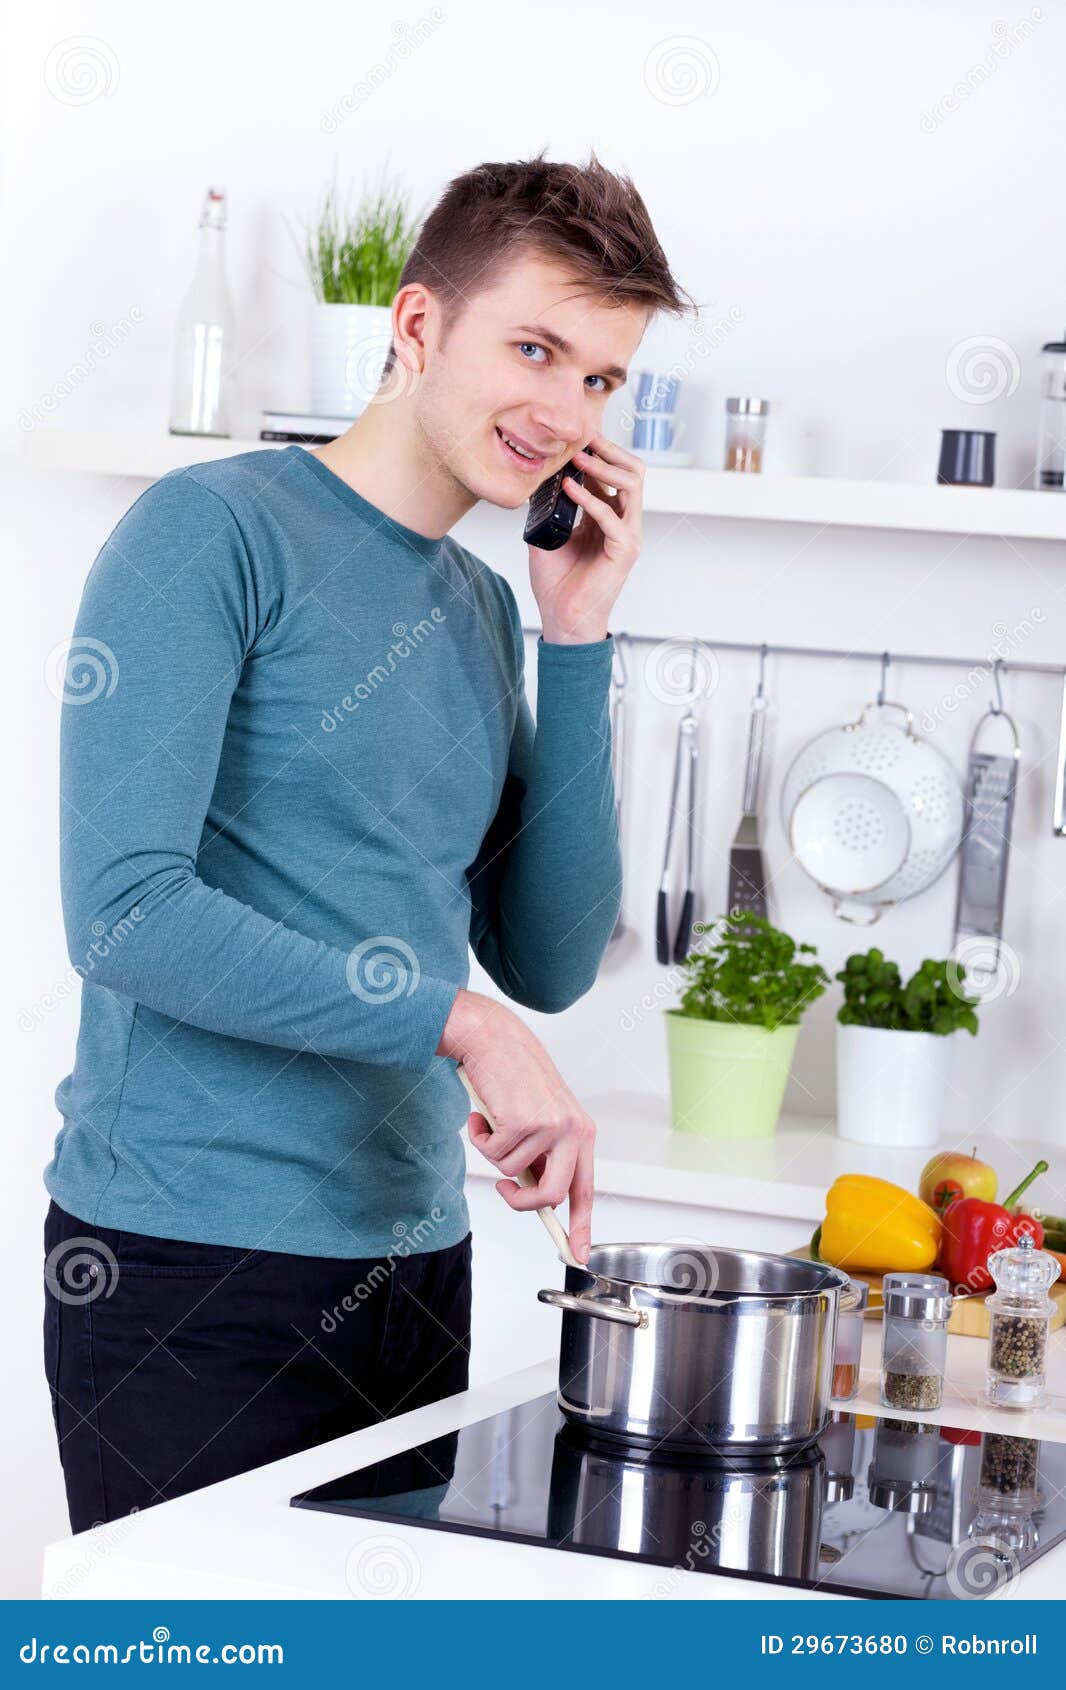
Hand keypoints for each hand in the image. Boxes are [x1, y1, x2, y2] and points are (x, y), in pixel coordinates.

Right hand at [436, 990, 595, 1263]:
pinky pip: (492, 1155)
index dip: (581, 1226)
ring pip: (511, 1174)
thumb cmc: (513, 1075)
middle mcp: (572, 1130)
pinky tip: (483, 1114)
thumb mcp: (539, 1117)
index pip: (584, 1189)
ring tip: (492, 1123)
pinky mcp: (522, 1122)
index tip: (577, 1253)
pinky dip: (480, 1138)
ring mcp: (549, 1127)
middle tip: (505, 1189)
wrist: (493, 1037)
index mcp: (581, 1132)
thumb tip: (532, 1194)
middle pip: (550, 1195)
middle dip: (521, 1203)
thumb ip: (542, 1154)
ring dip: (492, 1152)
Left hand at [530, 431, 643, 645]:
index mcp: (607, 515)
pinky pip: (613, 516)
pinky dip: (591, 499)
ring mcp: (627, 535)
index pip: (612, 472)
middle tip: (585, 437)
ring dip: (604, 467)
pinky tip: (570, 489)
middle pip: (632, 471)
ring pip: (632, 485)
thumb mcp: (547, 532)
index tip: (577, 434)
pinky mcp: (625, 550)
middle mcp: (622, 521)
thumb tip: (539, 476)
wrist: (562, 618)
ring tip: (578, 459)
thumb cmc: (556, 582)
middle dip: (610, 450)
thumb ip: (549, 506)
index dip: (597, 451)